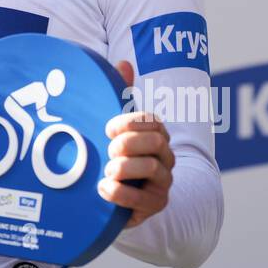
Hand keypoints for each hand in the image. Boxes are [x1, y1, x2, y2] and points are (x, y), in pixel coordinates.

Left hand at [98, 60, 173, 228]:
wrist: (119, 195)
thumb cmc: (118, 154)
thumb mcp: (116, 126)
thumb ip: (120, 95)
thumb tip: (123, 63)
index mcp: (156, 134)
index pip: (152, 121)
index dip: (130, 122)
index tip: (107, 128)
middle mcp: (165, 157)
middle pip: (156, 141)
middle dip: (129, 143)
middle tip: (109, 149)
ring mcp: (162, 182)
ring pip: (153, 168)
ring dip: (125, 167)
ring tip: (107, 170)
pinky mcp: (154, 204)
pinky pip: (143, 199)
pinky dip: (120, 193)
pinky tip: (103, 188)